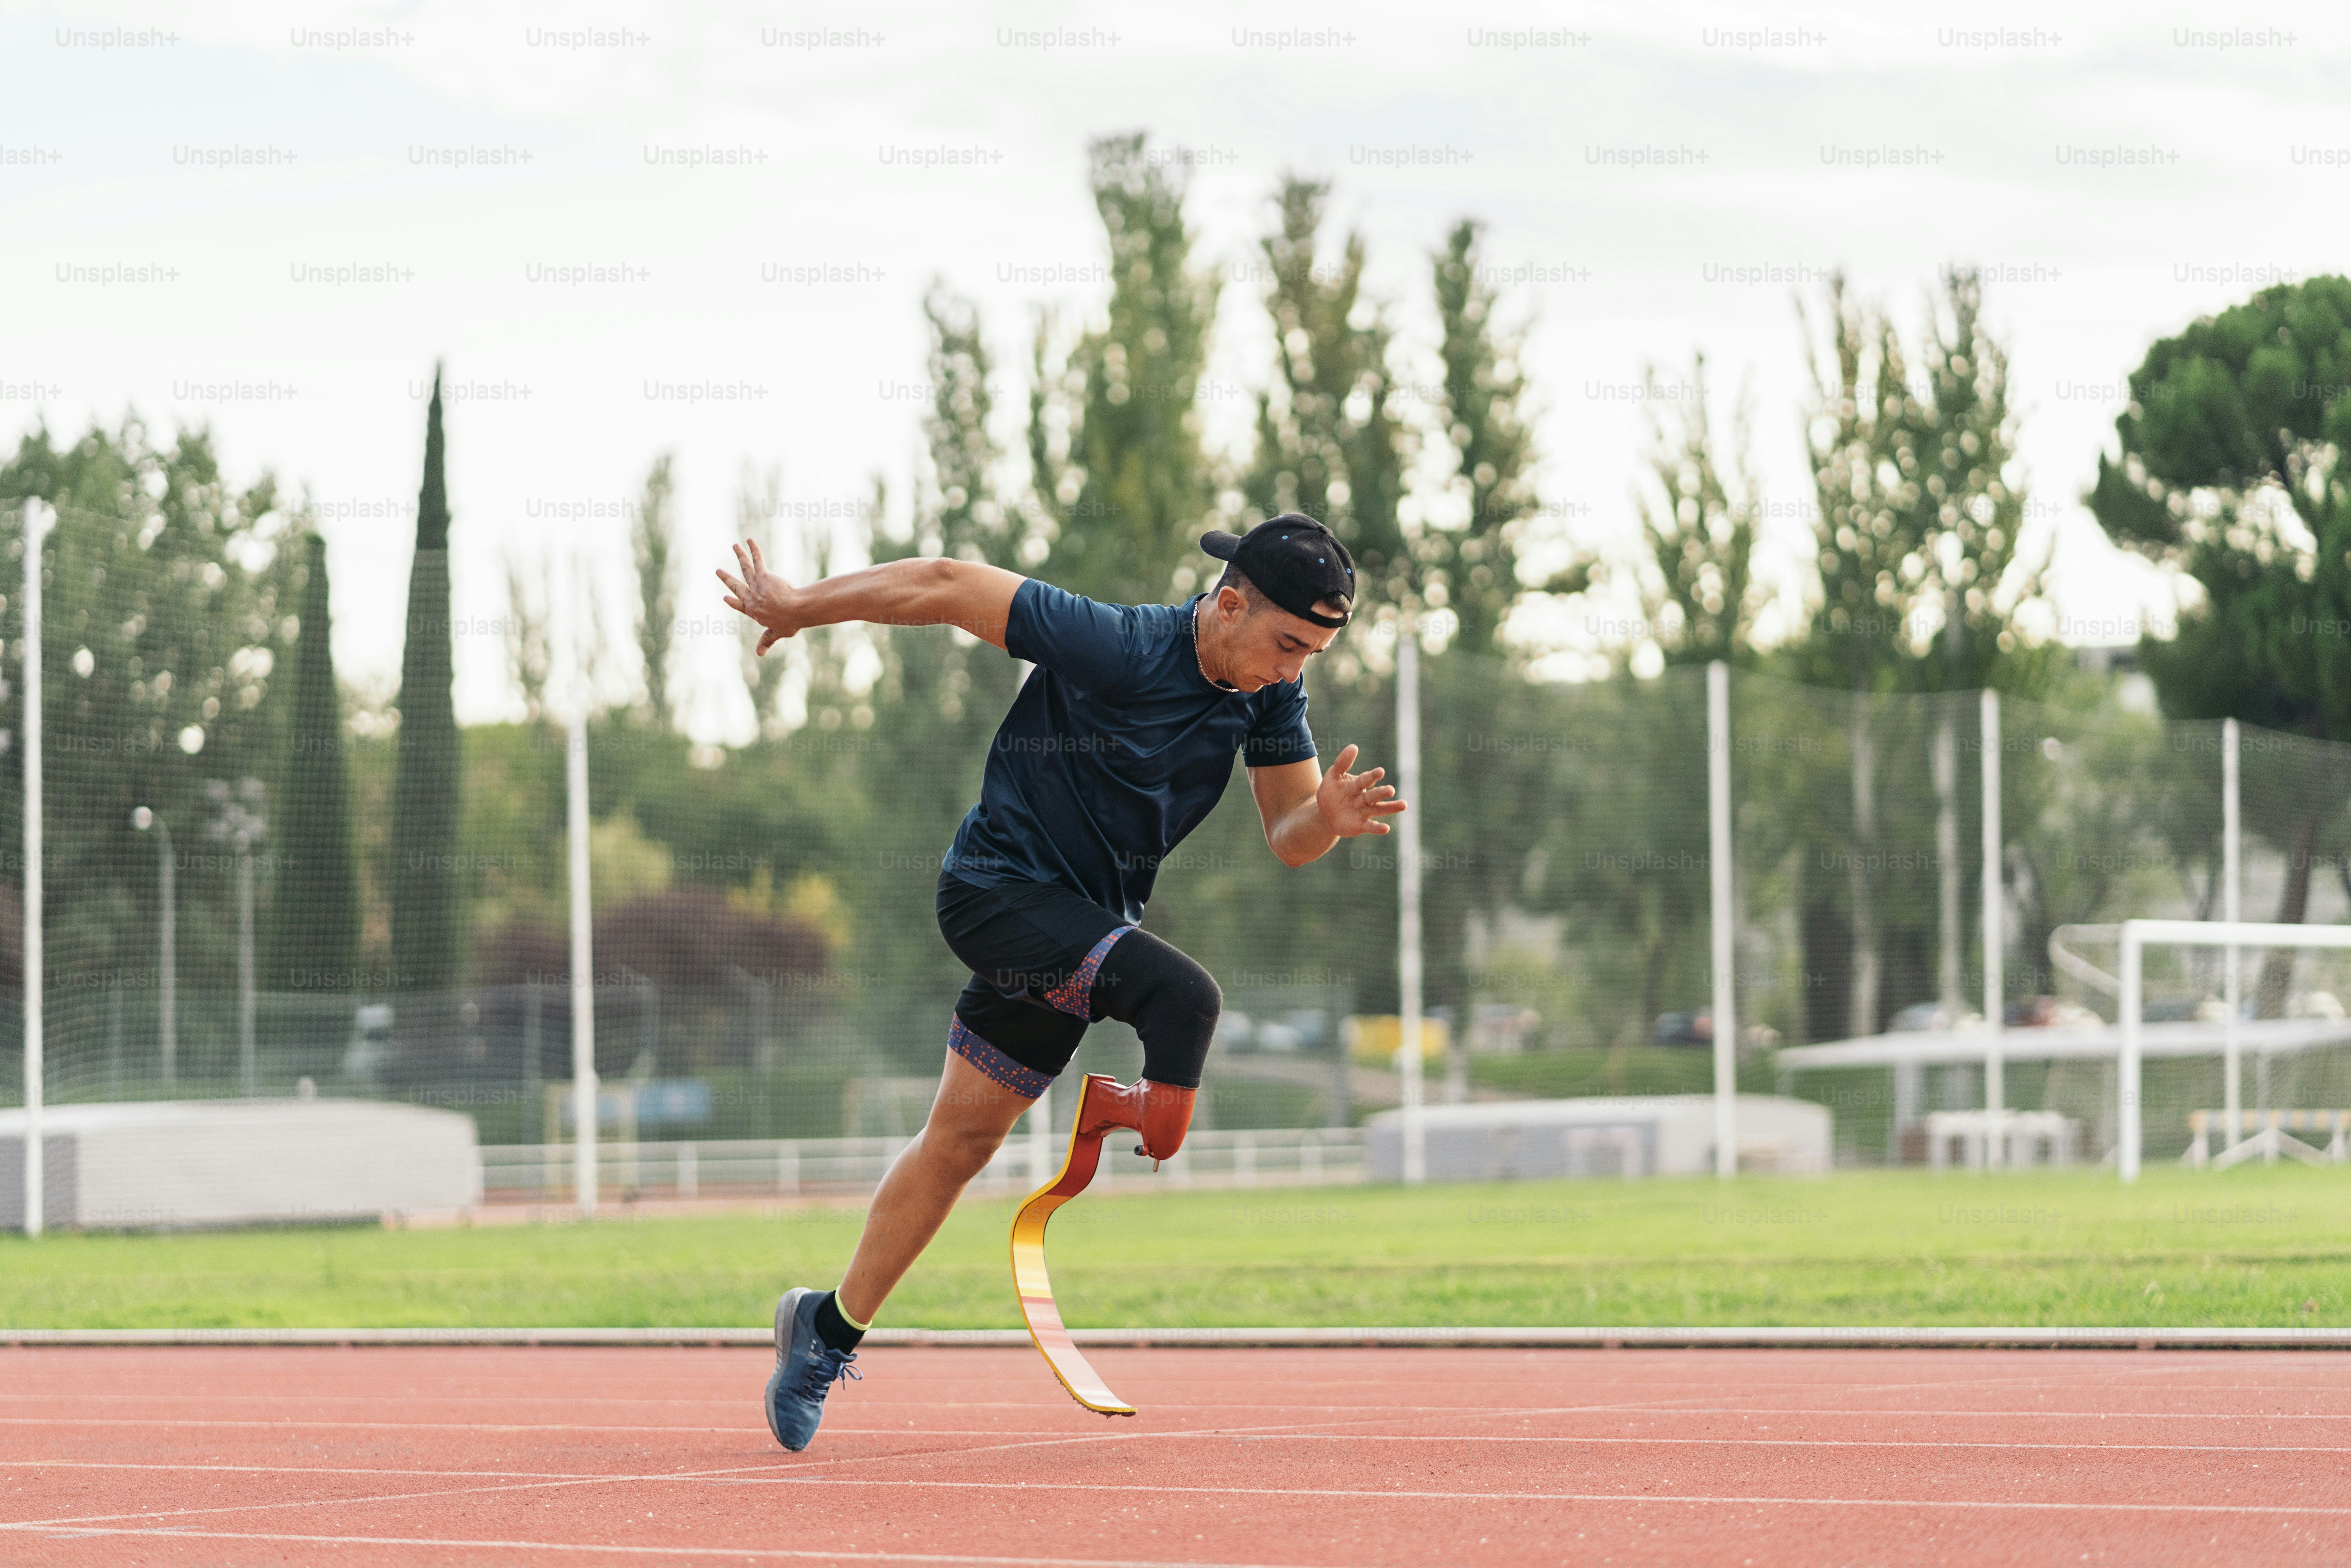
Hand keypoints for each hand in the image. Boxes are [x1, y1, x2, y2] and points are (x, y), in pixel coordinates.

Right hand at [715, 538, 799, 654]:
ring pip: (744, 568)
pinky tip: (749, 540)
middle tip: (718, 571)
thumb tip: (759, 653)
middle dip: (726, 578)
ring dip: (739, 556)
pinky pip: (757, 560)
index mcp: (754, 611)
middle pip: (736, 585)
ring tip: (734, 546)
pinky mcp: (763, 576)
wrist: (796, 610)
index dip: (733, 602)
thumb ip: (767, 640)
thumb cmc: (789, 622)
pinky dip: (752, 549)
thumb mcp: (777, 633)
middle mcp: (751, 598)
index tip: (726, 598)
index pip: (740, 605)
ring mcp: (756, 586)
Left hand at [1315, 744, 1406, 836]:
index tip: (1380, 771)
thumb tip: (1354, 747)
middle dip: (1382, 792)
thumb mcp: (1333, 776)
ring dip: (1391, 808)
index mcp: (1357, 785)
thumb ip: (1342, 763)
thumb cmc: (1331, 791)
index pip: (1366, 779)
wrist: (1325, 813)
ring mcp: (1364, 812)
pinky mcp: (1361, 825)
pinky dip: (1378, 828)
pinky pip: (1371, 826)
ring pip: (1379, 809)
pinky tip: (1386, 828)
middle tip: (1391, 790)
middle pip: (1374, 795)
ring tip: (1404, 805)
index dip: (1372, 776)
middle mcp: (1364, 798)